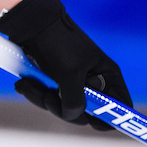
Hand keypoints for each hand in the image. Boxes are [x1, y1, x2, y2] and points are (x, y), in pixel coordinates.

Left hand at [0, 0, 131, 130]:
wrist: (31, 24)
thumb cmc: (58, 42)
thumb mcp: (70, 73)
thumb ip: (75, 101)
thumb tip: (72, 116)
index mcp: (108, 76)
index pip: (122, 105)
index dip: (111, 117)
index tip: (92, 121)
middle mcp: (93, 82)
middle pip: (86, 114)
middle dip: (63, 108)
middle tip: (50, 97)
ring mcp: (73, 83)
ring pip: (62, 108)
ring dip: (43, 99)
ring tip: (28, 84)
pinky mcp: (54, 83)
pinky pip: (48, 99)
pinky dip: (35, 93)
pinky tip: (24, 83)